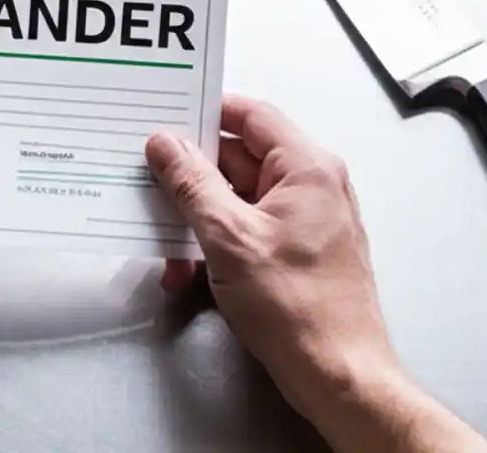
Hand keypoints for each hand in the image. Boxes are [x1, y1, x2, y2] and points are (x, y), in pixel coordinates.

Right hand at [146, 95, 486, 451]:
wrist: (337, 374)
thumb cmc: (298, 308)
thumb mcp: (228, 237)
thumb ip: (191, 184)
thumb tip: (165, 144)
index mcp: (306, 168)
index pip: (250, 115)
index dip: (205, 112)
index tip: (165, 117)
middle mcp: (311, 187)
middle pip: (237, 160)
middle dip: (189, 179)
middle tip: (150, 184)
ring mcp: (304, 220)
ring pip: (235, 200)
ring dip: (195, 221)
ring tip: (169, 249)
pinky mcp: (294, 251)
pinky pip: (244, 231)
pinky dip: (213, 246)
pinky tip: (187, 273)